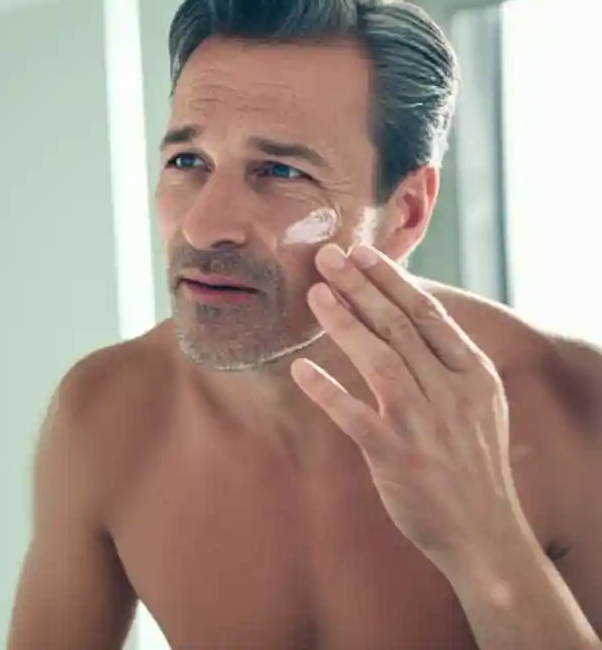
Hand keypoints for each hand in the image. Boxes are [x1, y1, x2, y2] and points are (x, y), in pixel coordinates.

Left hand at [291, 244, 533, 569]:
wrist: (483, 532)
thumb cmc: (470, 463)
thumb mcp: (478, 406)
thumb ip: (447, 364)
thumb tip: (405, 315)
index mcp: (474, 375)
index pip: (429, 314)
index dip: (392, 280)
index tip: (361, 252)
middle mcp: (451, 393)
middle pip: (400, 327)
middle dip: (361, 286)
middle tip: (327, 256)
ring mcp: (423, 424)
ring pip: (379, 360)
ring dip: (345, 322)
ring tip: (316, 293)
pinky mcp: (394, 455)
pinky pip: (353, 415)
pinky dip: (325, 389)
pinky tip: (300, 367)